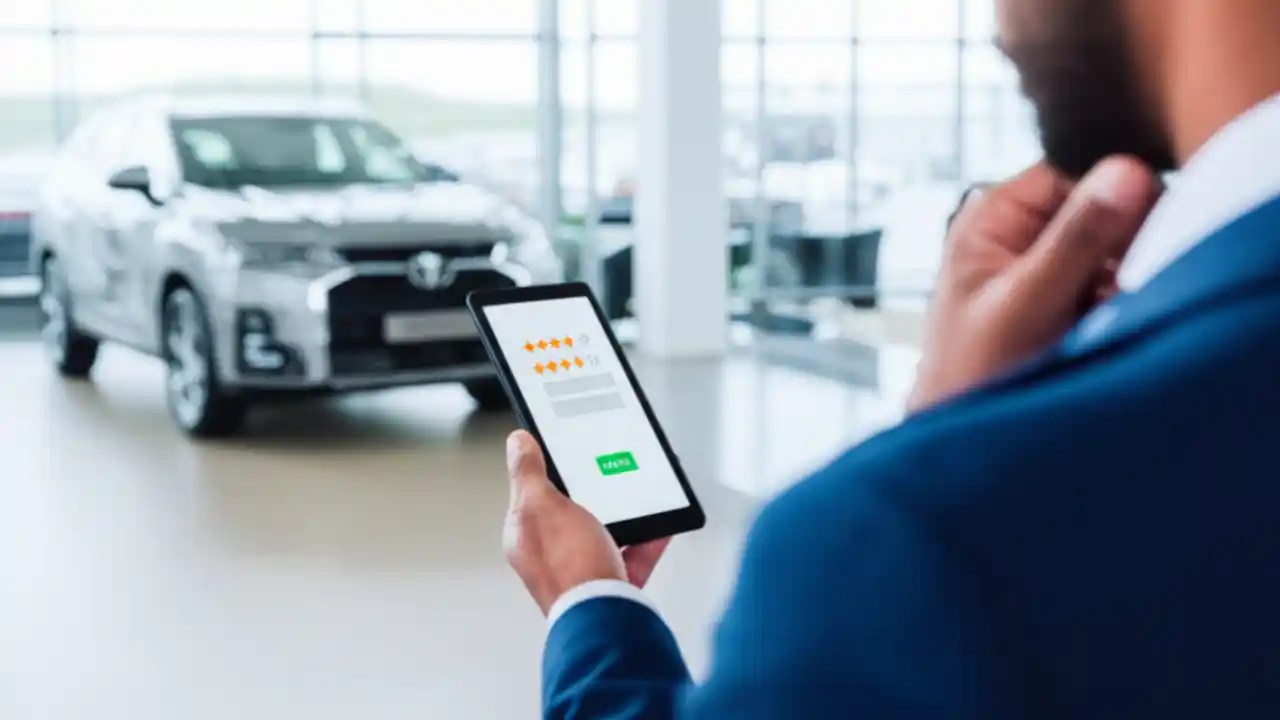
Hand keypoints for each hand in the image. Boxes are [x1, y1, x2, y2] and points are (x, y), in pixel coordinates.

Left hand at [503, 430, 670, 614]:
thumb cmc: (570, 568)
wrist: (605, 617)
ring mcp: (580, 572)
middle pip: (570, 514)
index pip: (532, 495)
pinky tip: (658, 527)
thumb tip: (517, 441)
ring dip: (622, 519)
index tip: (568, 454)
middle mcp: (549, 556)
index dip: (549, 472)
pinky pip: (632, 555)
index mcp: (526, 536)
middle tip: (607, 477)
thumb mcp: (543, 505)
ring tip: (636, 501)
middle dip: (591, 496)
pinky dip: (647, 541)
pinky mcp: (610, 585)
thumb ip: (528, 472)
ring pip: (603, 534)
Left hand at [908, 156, 1160, 412]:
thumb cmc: (972, 374)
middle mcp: (1015, 232)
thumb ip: (1077, 239)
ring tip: (1095, 318)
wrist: (966, 437)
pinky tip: (1098, 329)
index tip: (1132, 238)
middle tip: (1106, 291)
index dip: (1110, 199)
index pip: (1073, 171)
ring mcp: (1038, 265)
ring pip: (1110, 250)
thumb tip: (1127, 171)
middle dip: (1117, 249)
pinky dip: (1115, 305)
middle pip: (1096, 209)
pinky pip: (1109, 284)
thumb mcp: (1027, 301)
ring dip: (1119, 281)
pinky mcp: (1061, 298)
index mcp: (990, 215)